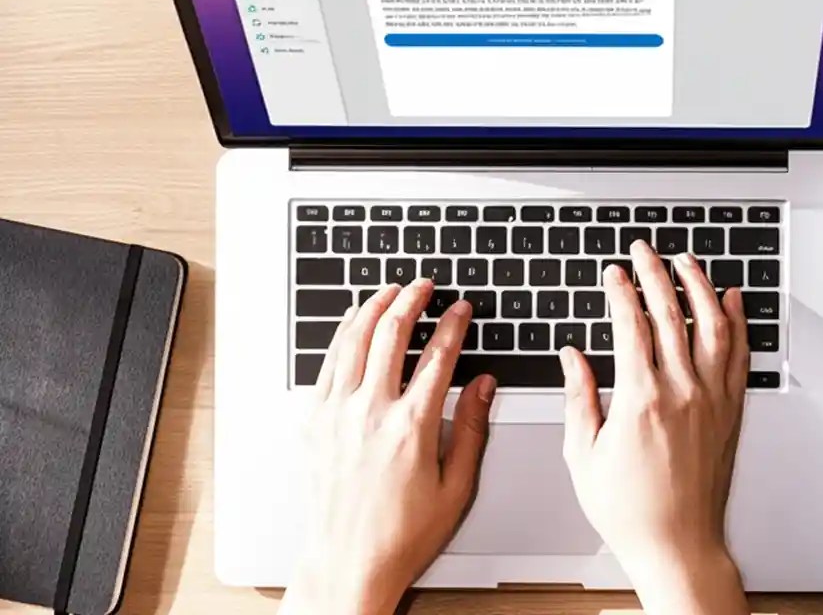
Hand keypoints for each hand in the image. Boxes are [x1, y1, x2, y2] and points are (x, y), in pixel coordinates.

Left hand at [280, 280, 494, 614]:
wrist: (348, 562)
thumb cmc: (401, 533)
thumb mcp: (456, 486)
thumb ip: (471, 428)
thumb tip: (482, 385)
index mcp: (411, 427)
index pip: (438, 356)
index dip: (453, 324)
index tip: (461, 309)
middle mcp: (370, 413)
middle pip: (391, 334)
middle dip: (411, 300)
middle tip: (425, 286)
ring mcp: (337, 414)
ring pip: (354, 340)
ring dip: (373, 307)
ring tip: (389, 291)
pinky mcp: (314, 422)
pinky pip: (328, 364)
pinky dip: (343, 336)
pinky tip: (353, 325)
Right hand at [560, 242, 750, 614]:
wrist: (676, 543)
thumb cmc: (629, 509)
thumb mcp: (582, 454)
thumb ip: (577, 397)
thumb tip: (572, 357)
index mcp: (640, 400)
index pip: (630, 326)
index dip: (621, 291)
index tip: (614, 272)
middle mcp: (682, 392)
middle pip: (671, 314)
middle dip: (655, 274)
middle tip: (645, 251)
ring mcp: (711, 400)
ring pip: (712, 326)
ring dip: (699, 287)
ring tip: (687, 262)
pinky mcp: (729, 412)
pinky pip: (738, 355)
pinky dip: (737, 322)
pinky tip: (731, 301)